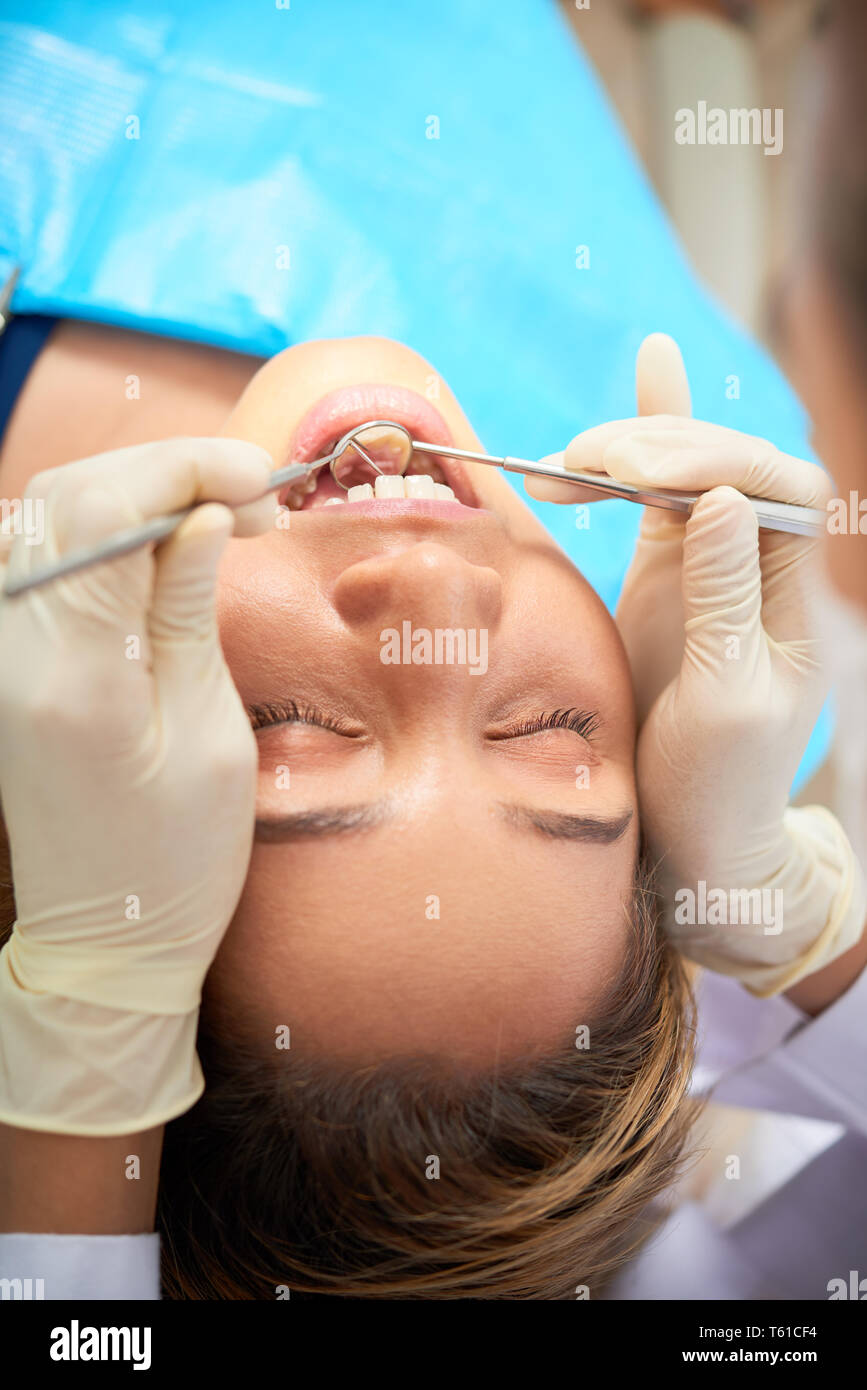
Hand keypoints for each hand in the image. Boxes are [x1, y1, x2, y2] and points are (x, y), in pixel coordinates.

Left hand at [0, 437, 273, 1131]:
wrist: (104, 936)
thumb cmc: (173, 856)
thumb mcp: (208, 735)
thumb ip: (187, 611)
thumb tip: (202, 513)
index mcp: (72, 674)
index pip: (105, 510)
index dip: (186, 470)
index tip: (263, 480)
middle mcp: (16, 651)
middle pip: (69, 496)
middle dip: (169, 472)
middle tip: (260, 497)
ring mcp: (5, 654)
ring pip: (55, 517)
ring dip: (143, 494)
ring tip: (230, 516)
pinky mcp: (13, 661)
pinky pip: (53, 558)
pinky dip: (115, 532)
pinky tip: (174, 547)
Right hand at [528, 337, 864, 993]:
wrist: (692, 829)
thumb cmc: (720, 781)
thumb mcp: (728, 699)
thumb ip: (724, 598)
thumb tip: (715, 500)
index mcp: (797, 594)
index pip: (779, 489)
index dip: (719, 461)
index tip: (647, 474)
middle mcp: (760, 564)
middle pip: (728, 466)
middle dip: (663, 451)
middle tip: (592, 462)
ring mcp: (712, 561)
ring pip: (690, 469)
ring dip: (634, 448)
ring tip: (572, 458)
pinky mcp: (668, 569)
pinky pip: (664, 489)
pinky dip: (654, 431)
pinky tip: (655, 361)